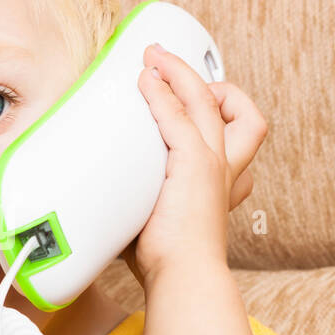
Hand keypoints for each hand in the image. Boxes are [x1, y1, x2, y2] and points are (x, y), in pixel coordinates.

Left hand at [122, 44, 266, 286]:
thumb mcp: (156, 220)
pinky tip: (144, 79)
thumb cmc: (168, 260)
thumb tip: (96, 207)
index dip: (220, 116)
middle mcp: (225, 167)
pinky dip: (160, 91)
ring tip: (154, 57)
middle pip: (238, 110)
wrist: (184, 276)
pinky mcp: (195, 161)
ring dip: (180, 72)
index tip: (184, 105)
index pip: (237, 138)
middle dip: (209, 83)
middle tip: (173, 70)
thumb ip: (138, 201)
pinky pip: (176, 114)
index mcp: (222, 183)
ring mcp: (213, 162)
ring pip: (208, 100)